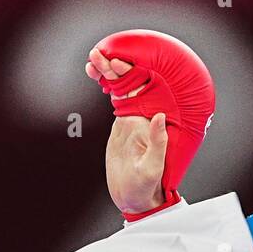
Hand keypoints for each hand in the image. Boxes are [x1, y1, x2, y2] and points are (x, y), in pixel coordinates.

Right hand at [86, 49, 166, 214]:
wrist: (132, 197)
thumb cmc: (146, 186)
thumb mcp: (152, 167)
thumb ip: (158, 142)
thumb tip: (159, 117)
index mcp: (152, 121)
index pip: (143, 90)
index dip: (131, 73)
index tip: (117, 62)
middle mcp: (144, 114)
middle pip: (130, 82)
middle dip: (115, 66)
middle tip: (99, 54)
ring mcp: (132, 116)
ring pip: (121, 87)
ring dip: (108, 72)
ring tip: (93, 60)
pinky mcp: (122, 123)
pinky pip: (114, 98)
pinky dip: (105, 85)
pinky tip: (94, 74)